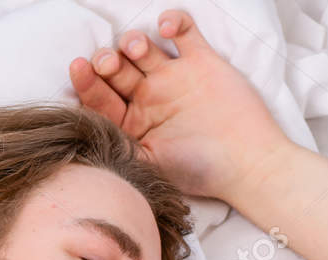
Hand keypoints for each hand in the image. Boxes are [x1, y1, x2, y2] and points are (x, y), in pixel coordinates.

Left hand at [68, 9, 290, 201]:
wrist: (248, 162)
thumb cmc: (198, 169)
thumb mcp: (148, 165)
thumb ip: (115, 147)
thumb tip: (79, 139)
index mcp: (132, 124)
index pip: (101, 98)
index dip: (87, 82)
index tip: (78, 68)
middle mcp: (149, 98)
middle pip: (117, 70)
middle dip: (107, 62)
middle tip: (107, 63)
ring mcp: (174, 78)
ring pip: (143, 47)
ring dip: (133, 41)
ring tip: (138, 50)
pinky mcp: (201, 61)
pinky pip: (183, 31)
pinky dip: (173, 21)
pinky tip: (166, 28)